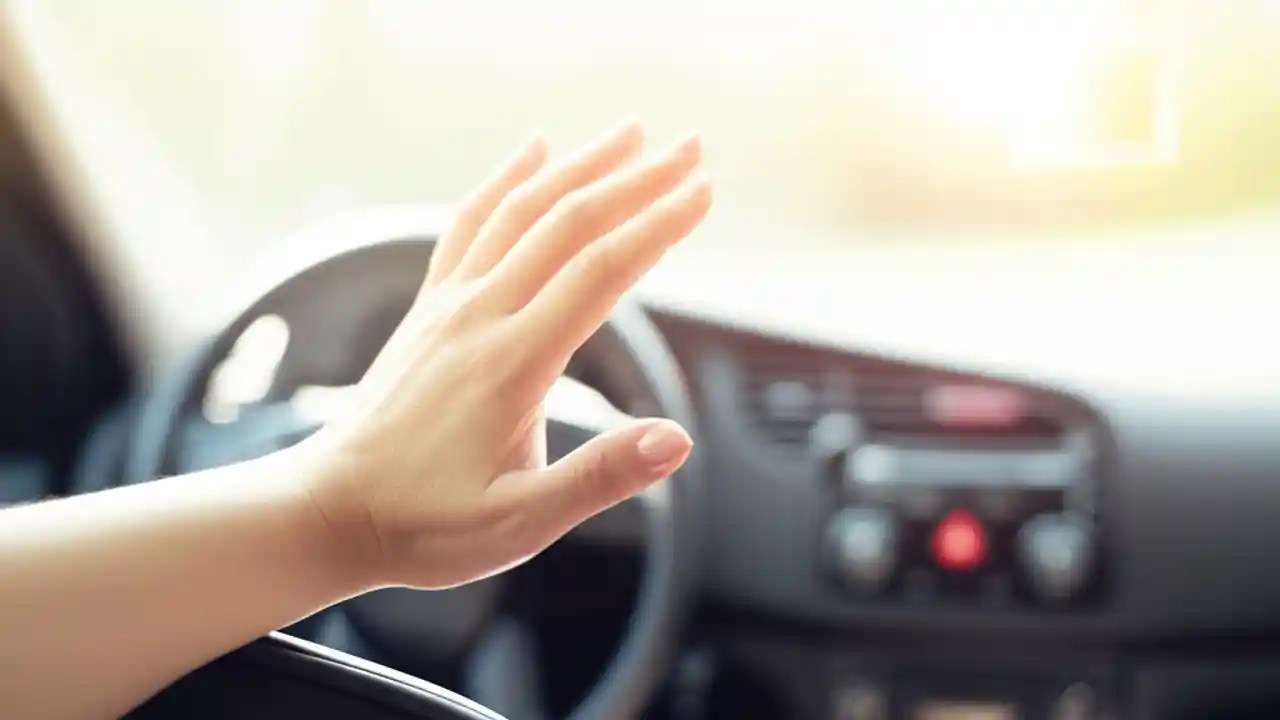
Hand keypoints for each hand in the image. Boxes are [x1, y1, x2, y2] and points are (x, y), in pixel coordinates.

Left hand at [297, 121, 710, 590]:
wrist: (330, 510)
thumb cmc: (426, 525)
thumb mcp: (520, 524)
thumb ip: (598, 479)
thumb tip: (678, 441)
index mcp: (514, 363)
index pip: (600, 271)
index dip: (657, 226)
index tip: (705, 191)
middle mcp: (480, 315)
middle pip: (568, 223)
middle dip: (636, 179)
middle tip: (692, 147)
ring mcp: (450, 304)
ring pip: (522, 210)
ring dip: (581, 165)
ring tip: (632, 131)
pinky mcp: (431, 306)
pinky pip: (470, 223)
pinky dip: (506, 179)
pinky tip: (532, 148)